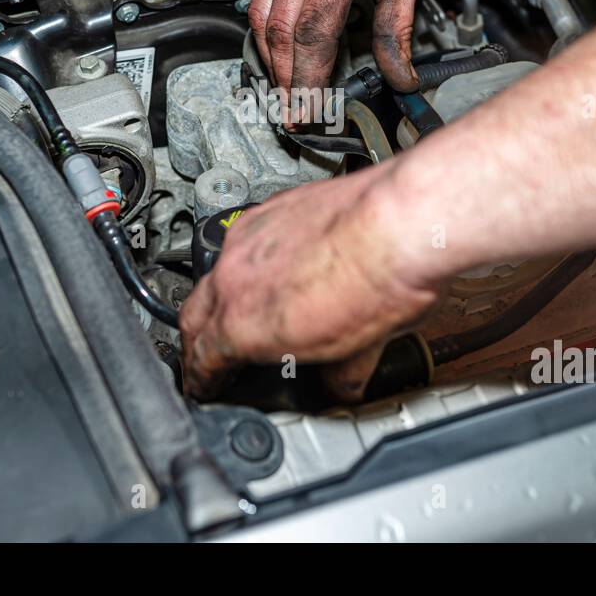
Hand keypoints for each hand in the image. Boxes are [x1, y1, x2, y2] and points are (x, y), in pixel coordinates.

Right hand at [180, 166, 442, 401]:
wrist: (404, 221)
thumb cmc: (383, 281)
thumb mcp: (359, 353)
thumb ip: (336, 376)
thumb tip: (340, 385)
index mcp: (244, 325)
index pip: (200, 361)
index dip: (200, 382)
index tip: (206, 386)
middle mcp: (234, 277)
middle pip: (192, 316)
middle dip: (197, 341)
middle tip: (211, 355)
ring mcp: (249, 238)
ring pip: (216, 274)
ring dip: (226, 297)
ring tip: (252, 309)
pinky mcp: (270, 209)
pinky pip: (245, 241)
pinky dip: (252, 261)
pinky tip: (281, 267)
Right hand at [248, 0, 434, 92]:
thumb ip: (398, 30)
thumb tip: (399, 75)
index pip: (314, 34)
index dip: (309, 79)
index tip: (310, 109)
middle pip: (279, 31)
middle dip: (286, 79)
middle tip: (295, 111)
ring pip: (261, 16)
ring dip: (271, 59)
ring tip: (286, 89)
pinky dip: (266, 29)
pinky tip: (279, 51)